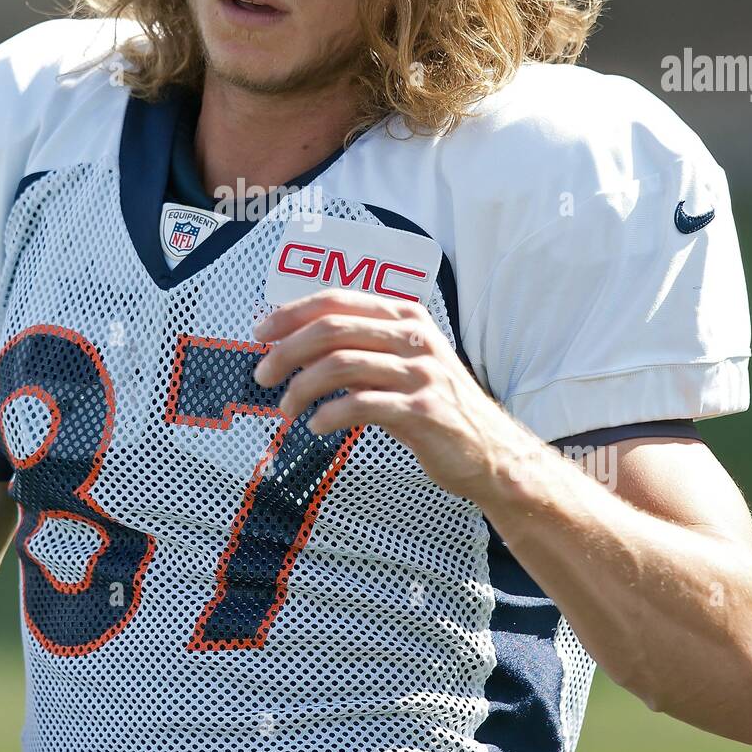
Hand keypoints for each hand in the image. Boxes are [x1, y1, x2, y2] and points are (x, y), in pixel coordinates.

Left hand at [252, 288, 532, 505]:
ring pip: (340, 365)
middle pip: (331, 329)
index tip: (261, 331)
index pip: (336, 300)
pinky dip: (329, 414)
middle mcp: (414, 337)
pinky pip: (361, 404)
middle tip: (263, 375)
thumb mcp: (401, 364)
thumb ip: (360, 349)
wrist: (490, 451)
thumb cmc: (436, 407)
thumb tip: (296, 345)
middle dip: (286, 351)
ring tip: (286, 408)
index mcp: (406, 316)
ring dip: (301, 387)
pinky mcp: (423, 410)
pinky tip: (317, 425)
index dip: (291, 313)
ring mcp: (421, 372)